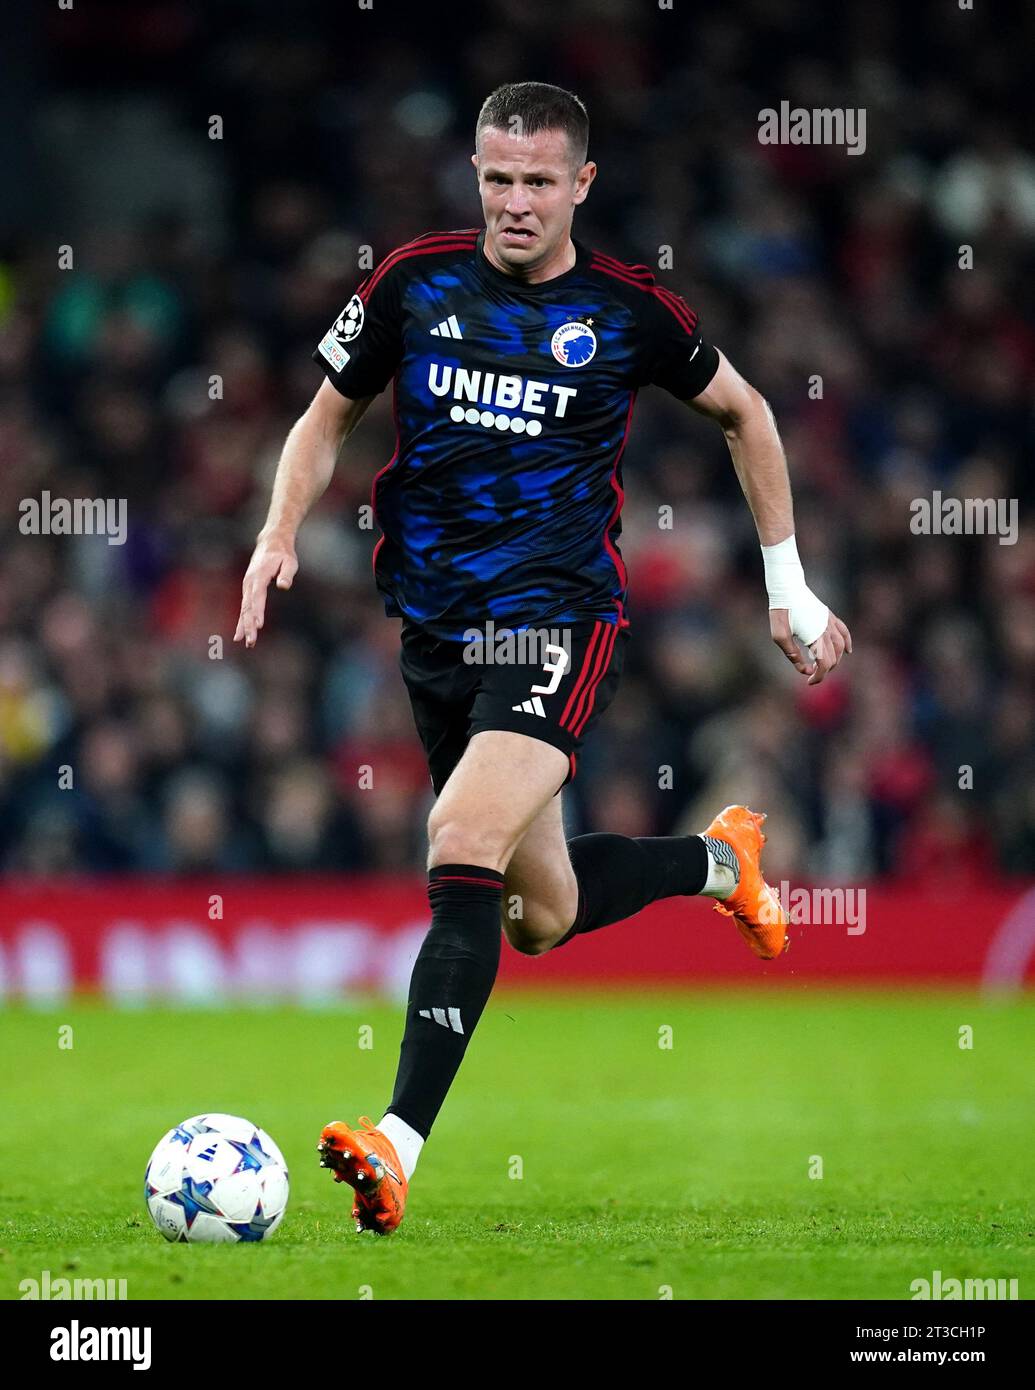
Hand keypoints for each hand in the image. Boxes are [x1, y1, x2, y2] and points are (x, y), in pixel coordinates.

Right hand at [234, 531, 297, 647]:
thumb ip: (286, 574)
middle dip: (249, 625)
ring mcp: (247, 586)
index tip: (258, 625)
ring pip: (244, 609)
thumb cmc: (283, 553)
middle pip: (248, 607)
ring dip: (244, 626)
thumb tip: (283, 585)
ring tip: (246, 642)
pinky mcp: (248, 589)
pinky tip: (241, 633)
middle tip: (251, 641)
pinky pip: (245, 607)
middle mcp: (250, 582)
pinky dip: (242, 620)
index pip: (257, 597)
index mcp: (259, 576)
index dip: (258, 612)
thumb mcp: (290, 561)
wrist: (271, 542)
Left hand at [770, 608, 851, 685]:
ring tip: (824, 666)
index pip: (824, 664)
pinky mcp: (829, 616)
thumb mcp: (780, 637)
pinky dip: (847, 643)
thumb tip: (804, 670)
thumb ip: (793, 655)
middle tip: (811, 675)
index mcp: (815, 638)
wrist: (787, 588)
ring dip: (834, 660)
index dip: (818, 677)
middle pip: (833, 658)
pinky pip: (844, 632)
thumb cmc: (781, 613)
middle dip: (824, 670)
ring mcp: (830, 622)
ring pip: (840, 647)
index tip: (809, 682)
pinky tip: (847, 651)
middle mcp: (826, 631)